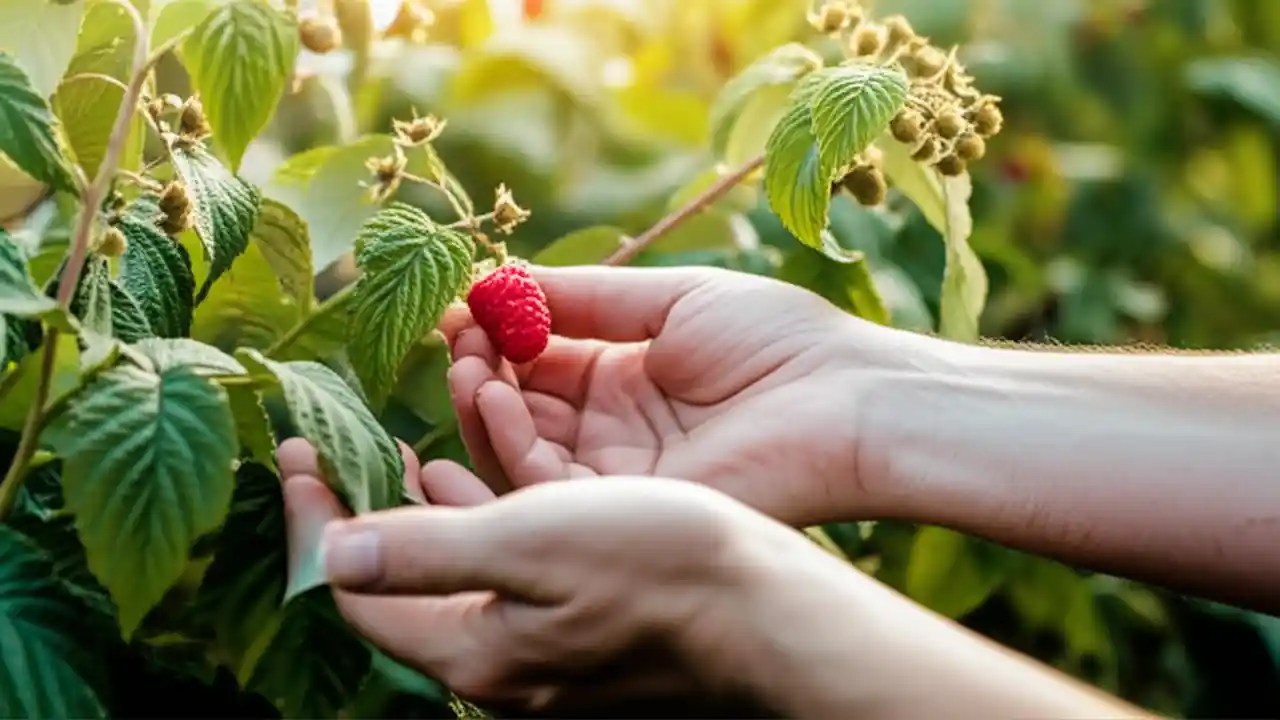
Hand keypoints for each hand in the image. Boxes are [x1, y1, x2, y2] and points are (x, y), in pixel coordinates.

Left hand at [277, 438, 819, 715]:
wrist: (773, 615)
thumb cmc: (659, 570)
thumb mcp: (531, 543)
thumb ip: (425, 553)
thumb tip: (336, 555)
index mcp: (473, 652)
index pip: (354, 590)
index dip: (313, 519)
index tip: (293, 449)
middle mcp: (499, 664)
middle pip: (398, 586)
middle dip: (362, 510)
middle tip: (339, 443)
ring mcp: (542, 652)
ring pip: (454, 575)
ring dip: (424, 509)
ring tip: (408, 449)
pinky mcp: (581, 632)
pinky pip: (505, 577)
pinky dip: (482, 523)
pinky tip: (485, 480)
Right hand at [440, 265, 921, 525]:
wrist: (844, 399)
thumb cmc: (777, 339)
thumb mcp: (670, 301)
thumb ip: (586, 297)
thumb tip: (502, 280)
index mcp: (625, 378)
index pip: (538, 363)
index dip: (496, 336)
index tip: (460, 307)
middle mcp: (611, 432)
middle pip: (519, 409)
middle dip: (479, 370)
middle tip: (457, 335)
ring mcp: (616, 476)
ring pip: (519, 452)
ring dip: (483, 405)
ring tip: (470, 362)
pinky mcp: (624, 512)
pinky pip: (545, 487)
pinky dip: (509, 442)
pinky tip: (494, 395)